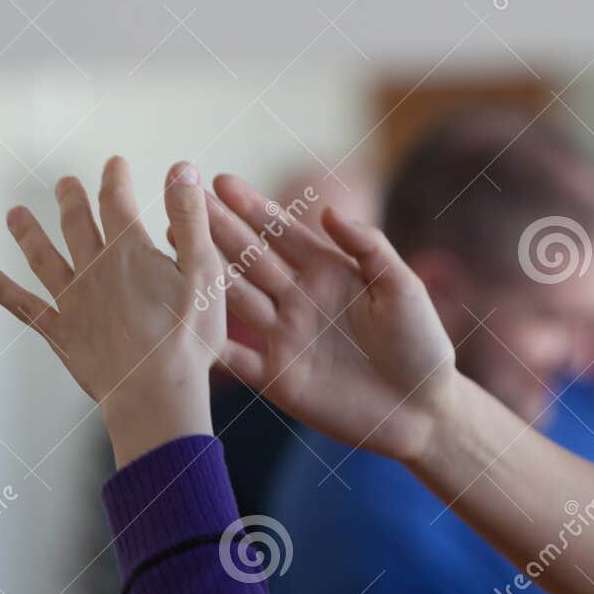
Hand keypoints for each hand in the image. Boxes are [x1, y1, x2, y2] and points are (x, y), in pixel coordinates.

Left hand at [0, 158, 224, 464]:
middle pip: (77, 224)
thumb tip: (180, 169)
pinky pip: (23, 306)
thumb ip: (190, 217)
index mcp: (130, 252)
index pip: (117, 202)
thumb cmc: (188, 338)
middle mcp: (94, 270)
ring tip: (14, 214)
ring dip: (27, 233)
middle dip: (71, 199)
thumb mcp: (205, 272)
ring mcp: (73, 302)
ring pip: (43, 258)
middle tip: (64, 183)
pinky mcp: (62, 334)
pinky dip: (0, 288)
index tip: (113, 163)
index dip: (114, 178)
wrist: (156, 395)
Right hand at [206, 174, 459, 462]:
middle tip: (181, 200)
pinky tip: (178, 317)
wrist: (422, 412)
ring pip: (234, 298)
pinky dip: (207, 339)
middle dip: (216, 229)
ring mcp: (284, 338)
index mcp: (328, 273)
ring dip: (202, 272)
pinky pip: (235, 357)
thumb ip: (369, 247)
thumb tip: (327, 211)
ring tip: (171, 241)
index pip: (281, 234)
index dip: (252, 208)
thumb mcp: (403, 288)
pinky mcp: (277, 378)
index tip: (219, 181)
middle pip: (249, 259)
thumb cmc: (421, 345)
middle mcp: (298, 301)